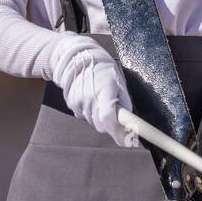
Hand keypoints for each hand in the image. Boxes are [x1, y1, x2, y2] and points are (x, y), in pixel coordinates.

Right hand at [49, 32, 136, 146]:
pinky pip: (83, 116)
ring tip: (100, 101)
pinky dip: (89, 112)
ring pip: (93, 122)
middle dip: (110, 125)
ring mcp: (78, 101)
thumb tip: (129, 120)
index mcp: (104, 91)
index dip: (118, 132)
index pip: (109, 118)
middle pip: (101, 125)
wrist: (79, 58)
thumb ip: (124, 101)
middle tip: (115, 115)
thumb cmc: (104, 70)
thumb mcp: (119, 81)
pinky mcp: (72, 104)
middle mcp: (89, 98)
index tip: (127, 142)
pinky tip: (91, 99)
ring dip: (99, 118)